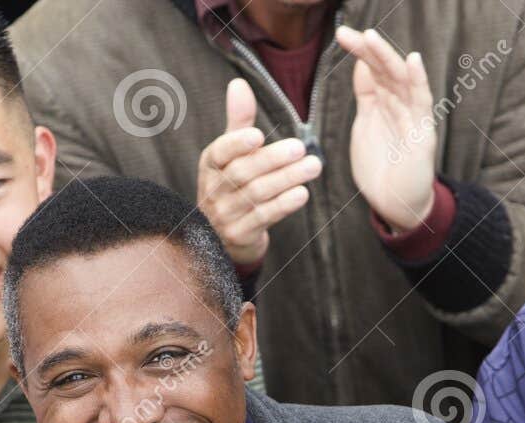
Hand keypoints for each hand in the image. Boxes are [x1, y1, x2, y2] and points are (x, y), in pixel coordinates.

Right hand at [196, 78, 320, 266]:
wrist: (224, 237)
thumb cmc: (232, 186)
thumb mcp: (231, 154)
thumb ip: (238, 121)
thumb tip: (238, 83)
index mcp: (211, 165)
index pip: (220, 152)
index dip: (237, 144)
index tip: (257, 136)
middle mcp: (214, 190)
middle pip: (244, 173)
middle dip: (273, 159)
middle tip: (301, 148)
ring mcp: (225, 215)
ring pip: (257, 194)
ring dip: (287, 179)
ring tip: (313, 166)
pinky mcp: (240, 235)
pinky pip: (263, 218)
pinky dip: (284, 205)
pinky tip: (302, 193)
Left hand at [337, 25, 436, 232]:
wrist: (394, 204)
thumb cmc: (381, 168)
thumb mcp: (365, 126)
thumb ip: (366, 97)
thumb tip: (361, 65)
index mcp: (385, 103)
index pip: (373, 70)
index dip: (359, 52)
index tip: (341, 35)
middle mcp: (401, 105)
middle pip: (385, 70)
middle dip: (368, 50)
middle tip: (348, 33)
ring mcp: (413, 118)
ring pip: (401, 81)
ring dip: (386, 58)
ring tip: (371, 38)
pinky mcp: (423, 135)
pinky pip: (421, 104)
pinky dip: (418, 81)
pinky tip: (413, 61)